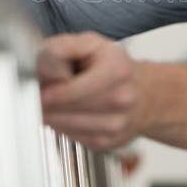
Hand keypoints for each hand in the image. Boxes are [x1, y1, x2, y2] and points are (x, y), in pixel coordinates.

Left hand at [36, 31, 148, 150]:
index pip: (72, 90)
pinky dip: (63, 126)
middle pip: (65, 110)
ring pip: (64, 126)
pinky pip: (71, 136)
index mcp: (117, 72)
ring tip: (57, 101)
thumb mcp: (92, 44)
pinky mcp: (106, 142)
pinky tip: (69, 113)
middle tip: (43, 92)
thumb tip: (46, 62)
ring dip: (52, 115)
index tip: (41, 89)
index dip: (50, 90)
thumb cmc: (114, 67)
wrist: (145, 95)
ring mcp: (115, 125)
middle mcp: (120, 100)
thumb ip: (65, 47)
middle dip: (47, 102)